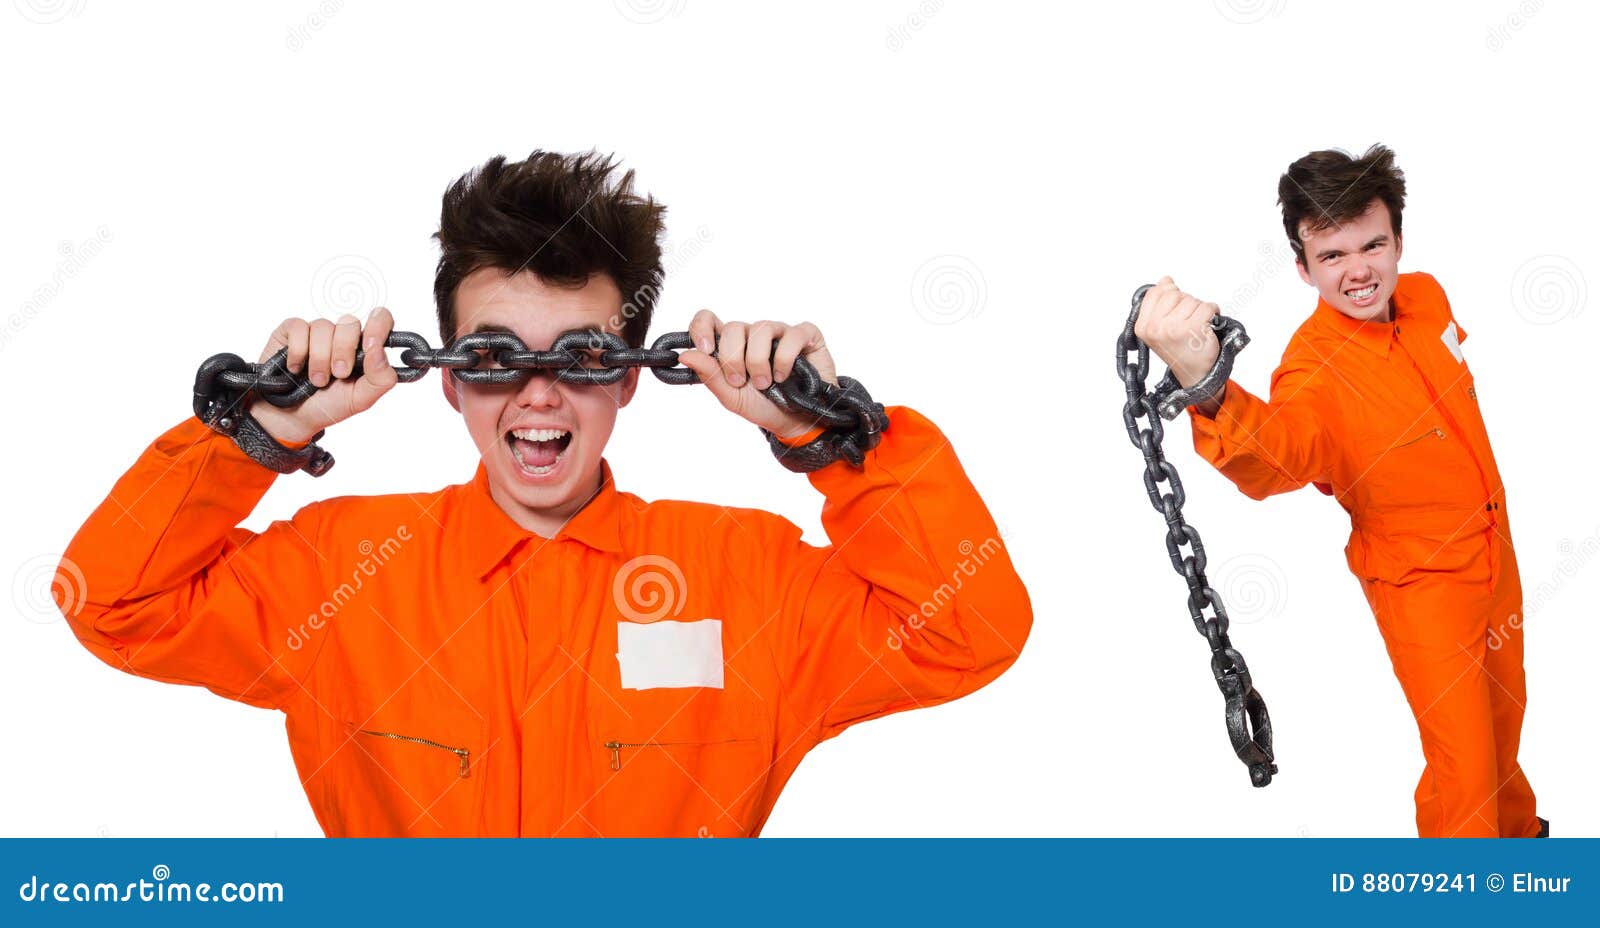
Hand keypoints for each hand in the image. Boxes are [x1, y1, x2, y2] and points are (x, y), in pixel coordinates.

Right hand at [246, 308, 399, 444]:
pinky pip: (299, 328)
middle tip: (338, 374)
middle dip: (343, 352)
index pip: (381, 319)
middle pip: (350, 323)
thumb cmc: (329, 405)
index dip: (378, 326)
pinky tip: (296, 368)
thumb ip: (381, 378)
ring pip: (324, 326)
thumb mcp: (362, 399)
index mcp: (365, 348)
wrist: (294, 416)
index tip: (369, 347)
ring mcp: (318, 331)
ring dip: (319, 358)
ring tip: (317, 380)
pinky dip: (298, 351)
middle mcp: (342, 336)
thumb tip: (380, 352)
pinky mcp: (293, 330)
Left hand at [676, 311, 837, 439]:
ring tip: (766, 383)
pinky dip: (785, 359)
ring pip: (761, 329)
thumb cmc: (763, 406)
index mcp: (731, 345)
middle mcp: (753, 335)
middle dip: (733, 358)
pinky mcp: (805, 336)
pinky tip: (784, 375)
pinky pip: (791, 335)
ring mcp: (779, 333)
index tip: (706, 349)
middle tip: (740, 381)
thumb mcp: (731, 396)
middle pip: (733, 327)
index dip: (702, 328)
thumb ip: (709, 375)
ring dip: (759, 361)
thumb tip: (685, 356)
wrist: (795, 422)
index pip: (708, 320)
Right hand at [1133, 276, 1221, 390]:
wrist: (1194, 373)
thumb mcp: (1159, 327)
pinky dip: (1212, 312)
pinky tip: (1206, 324)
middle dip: (1185, 303)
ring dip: (1198, 310)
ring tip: (1195, 326)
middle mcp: (1156, 327)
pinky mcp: (1194, 329)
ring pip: (1192, 300)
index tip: (1174, 309)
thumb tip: (1165, 281)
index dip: (1169, 295)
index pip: (1156, 292)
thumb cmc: (1178, 350)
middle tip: (1186, 322)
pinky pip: (1207, 307)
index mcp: (1143, 325)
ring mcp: (1174, 328)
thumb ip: (1159, 302)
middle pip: (1175, 294)